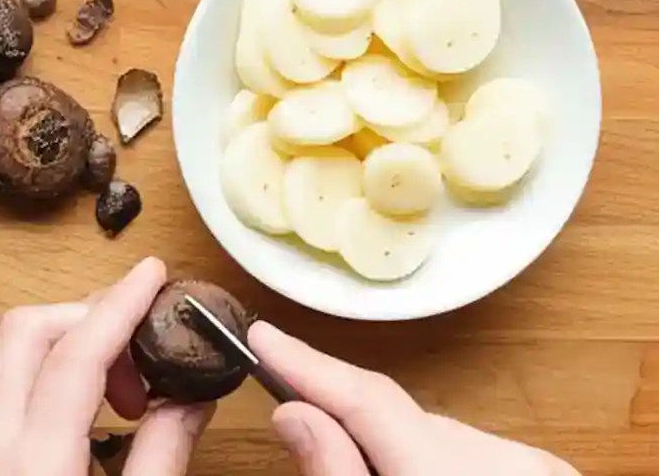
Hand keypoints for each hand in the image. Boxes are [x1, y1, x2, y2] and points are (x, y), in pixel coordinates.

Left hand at [0, 257, 213, 475]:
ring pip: (3, 356)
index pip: (77, 353)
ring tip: (117, 395)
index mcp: (33, 463)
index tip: (152, 274)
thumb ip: (160, 457)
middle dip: (89, 319)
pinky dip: (35, 379)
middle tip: (140, 355)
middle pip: (27, 331)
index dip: (120, 304)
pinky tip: (74, 415)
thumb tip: (191, 399)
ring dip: (60, 349)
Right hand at [252, 322, 581, 475]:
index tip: (263, 336)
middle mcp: (506, 464)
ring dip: (393, 453)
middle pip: (401, 420)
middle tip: (293, 423)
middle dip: (347, 424)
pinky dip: (432, 467)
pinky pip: (468, 455)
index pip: (370, 399)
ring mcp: (535, 470)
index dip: (308, 364)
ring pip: (433, 437)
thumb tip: (295, 416)